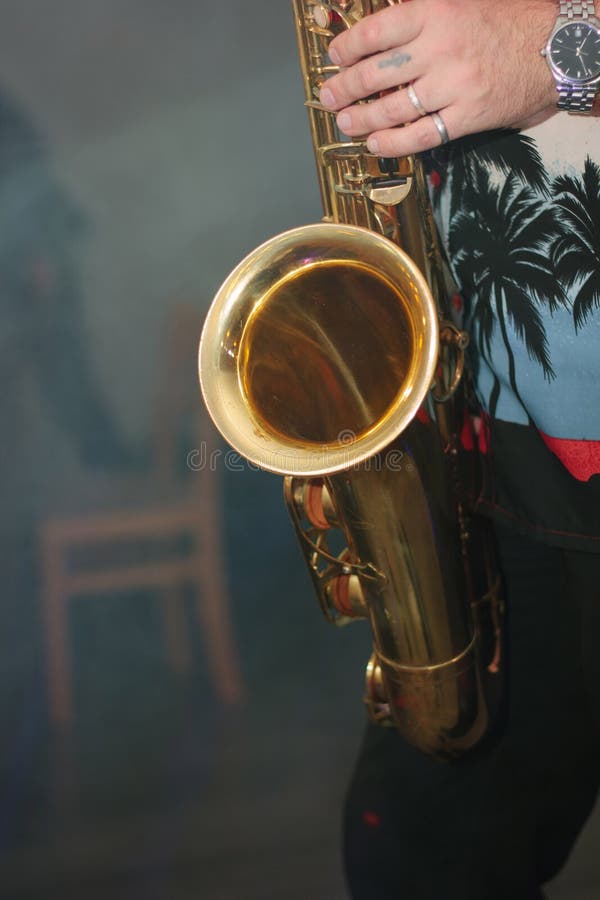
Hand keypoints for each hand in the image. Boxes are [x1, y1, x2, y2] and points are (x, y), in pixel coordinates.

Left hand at [318, 0, 558, 154]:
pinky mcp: (466, 116)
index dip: (347, 48)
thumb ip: (422, 19)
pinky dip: (392, 143)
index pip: (376, 32)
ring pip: (392, 108)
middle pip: (376, 73)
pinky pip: (420, 135)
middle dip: (345, 88)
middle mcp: (440, 48)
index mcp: (436, 12)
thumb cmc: (509, 24)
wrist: (556, 49)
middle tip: (330, 97)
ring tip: (346, 122)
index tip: (335, 58)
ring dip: (362, 118)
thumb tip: (380, 38)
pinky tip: (375, 144)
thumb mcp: (462, 4)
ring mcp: (452, 85)